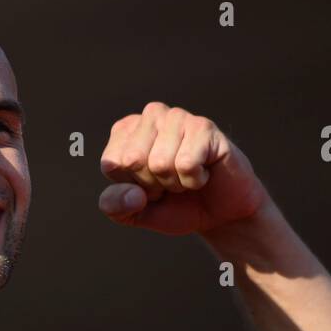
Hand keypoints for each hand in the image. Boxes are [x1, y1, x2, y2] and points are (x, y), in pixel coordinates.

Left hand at [98, 102, 266, 235]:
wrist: (219, 214)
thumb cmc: (174, 205)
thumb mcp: (134, 213)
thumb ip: (114, 206)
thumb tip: (132, 194)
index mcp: (125, 131)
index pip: (111, 163)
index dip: (131, 187)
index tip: (148, 186)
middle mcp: (151, 116)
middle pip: (133, 160)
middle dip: (152, 185)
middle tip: (170, 183)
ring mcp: (178, 117)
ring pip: (160, 162)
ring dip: (175, 183)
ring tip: (187, 177)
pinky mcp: (204, 127)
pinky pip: (186, 164)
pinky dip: (195, 180)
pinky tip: (204, 172)